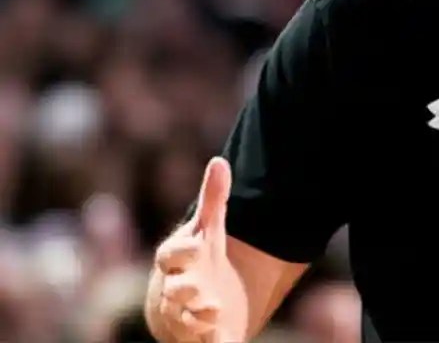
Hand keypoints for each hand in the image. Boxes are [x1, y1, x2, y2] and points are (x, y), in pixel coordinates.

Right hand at [152, 157, 244, 342]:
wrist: (189, 300)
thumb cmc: (199, 260)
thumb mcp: (209, 230)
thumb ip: (213, 199)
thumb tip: (220, 161)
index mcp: (176, 262)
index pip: (170, 255)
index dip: (182, 250)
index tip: (198, 244)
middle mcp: (176, 289)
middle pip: (174, 291)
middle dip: (184, 291)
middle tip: (199, 289)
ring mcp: (185, 315)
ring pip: (184, 320)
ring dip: (196, 319)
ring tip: (214, 314)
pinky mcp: (201, 336)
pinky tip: (220, 339)